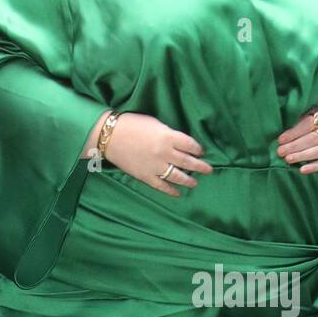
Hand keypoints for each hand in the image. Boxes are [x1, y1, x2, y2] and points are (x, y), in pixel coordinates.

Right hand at [89, 112, 212, 196]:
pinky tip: (178, 193)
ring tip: (195, 182)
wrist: (109, 136)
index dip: (198, 149)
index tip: (200, 151)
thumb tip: (179, 143)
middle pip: (188, 162)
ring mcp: (156, 166)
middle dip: (200, 166)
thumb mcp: (154, 123)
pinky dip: (171, 190)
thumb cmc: (131, 125)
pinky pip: (162, 186)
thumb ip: (169, 134)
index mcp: (168, 136)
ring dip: (189, 180)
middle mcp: (165, 153)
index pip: (190, 145)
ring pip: (178, 176)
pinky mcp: (146, 176)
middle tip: (208, 169)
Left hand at [276, 99, 317, 173]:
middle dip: (295, 146)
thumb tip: (286, 136)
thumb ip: (304, 121)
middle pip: (313, 139)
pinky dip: (314, 167)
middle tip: (280, 152)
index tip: (280, 140)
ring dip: (302, 157)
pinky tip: (302, 170)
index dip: (294, 133)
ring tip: (288, 159)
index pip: (308, 125)